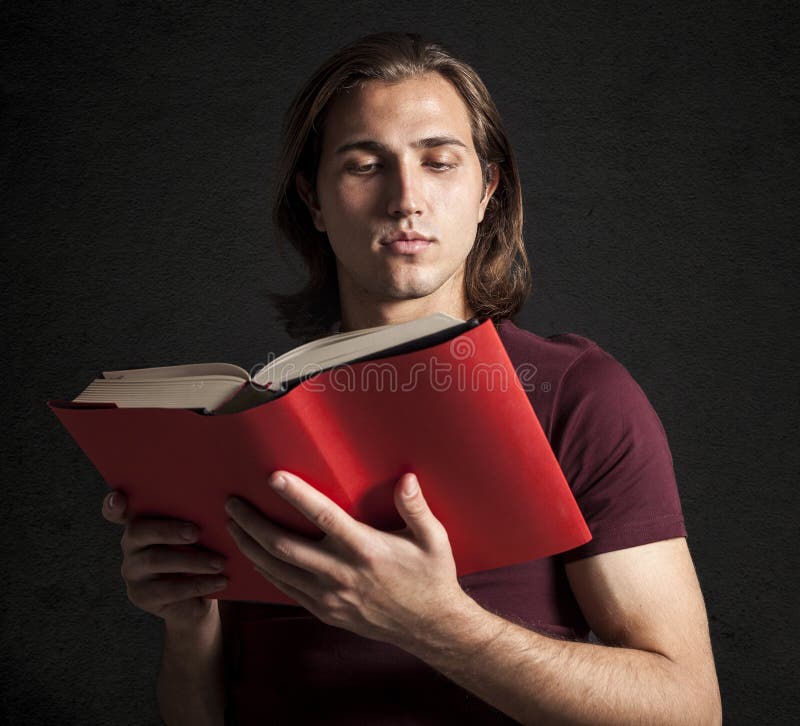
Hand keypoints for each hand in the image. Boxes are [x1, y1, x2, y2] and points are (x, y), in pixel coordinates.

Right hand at [102, 490, 228, 629]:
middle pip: (140, 531)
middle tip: (196, 532)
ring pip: (155, 560)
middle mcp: (130, 544)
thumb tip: (214, 504)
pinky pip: (169, 589)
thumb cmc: (198, 552)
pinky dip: (198, 583)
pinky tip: (219, 581)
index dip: (113, 505)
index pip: (116, 511)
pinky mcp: (142, 596)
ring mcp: (132, 571)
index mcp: (140, 522)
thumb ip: (194, 517)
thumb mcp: (197, 533)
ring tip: (219, 562)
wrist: (197, 597)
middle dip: (169, 530)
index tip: (119, 498)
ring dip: (192, 560)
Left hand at [224, 471, 473, 649]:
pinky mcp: (324, 610)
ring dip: (250, 546)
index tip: (273, 477)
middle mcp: (341, 573)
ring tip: (233, 525)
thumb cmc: (431, 577)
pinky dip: (264, 571)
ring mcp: (329, 596)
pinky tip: (253, 556)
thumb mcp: (434, 539)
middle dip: (253, 523)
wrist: (428, 627)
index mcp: (365, 550)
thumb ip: (416, 508)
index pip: (324, 517)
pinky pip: (285, 589)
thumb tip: (406, 479)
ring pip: (277, 570)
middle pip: (284, 546)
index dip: (297, 496)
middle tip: (232, 503)